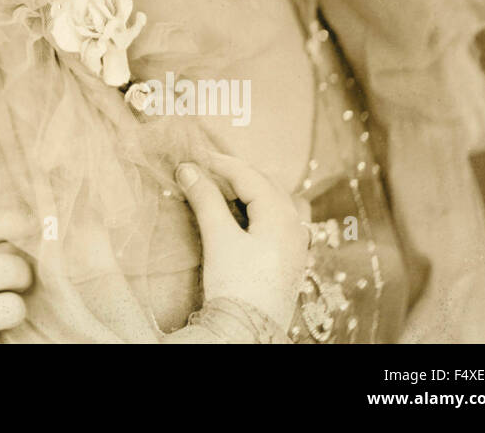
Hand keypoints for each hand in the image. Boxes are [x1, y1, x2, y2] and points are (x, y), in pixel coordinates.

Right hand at [176, 152, 309, 327]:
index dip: (220, 162)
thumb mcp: (219, 238)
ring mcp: (296, 243)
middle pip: (266, 184)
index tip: (194, 155)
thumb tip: (188, 168)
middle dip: (236, 173)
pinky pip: (278, 219)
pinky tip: (243, 215)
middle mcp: (295, 225)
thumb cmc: (236, 284)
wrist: (249, 330)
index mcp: (281, 215)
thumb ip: (205, 199)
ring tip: (223, 188)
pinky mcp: (290, 258)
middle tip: (206, 169)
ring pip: (275, 201)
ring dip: (249, 189)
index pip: (249, 175)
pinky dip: (258, 208)